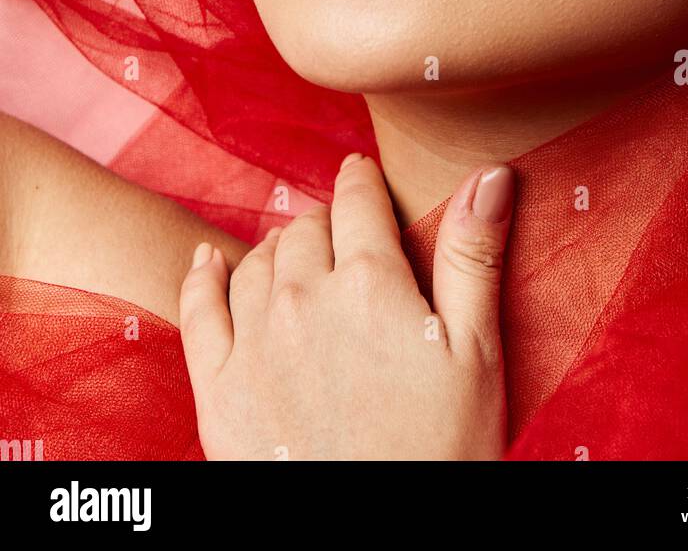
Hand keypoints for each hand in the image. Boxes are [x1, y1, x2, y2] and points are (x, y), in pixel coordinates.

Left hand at [179, 154, 515, 460]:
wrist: (376, 543)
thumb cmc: (443, 452)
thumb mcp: (477, 352)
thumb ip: (472, 255)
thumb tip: (489, 174)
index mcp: (371, 281)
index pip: (358, 201)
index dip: (363, 181)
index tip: (362, 173)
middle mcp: (303, 297)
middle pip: (305, 228)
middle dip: (326, 221)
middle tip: (341, 232)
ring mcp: (254, 342)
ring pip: (256, 262)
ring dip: (276, 247)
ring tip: (292, 251)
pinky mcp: (218, 388)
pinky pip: (198, 310)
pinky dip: (202, 277)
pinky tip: (208, 262)